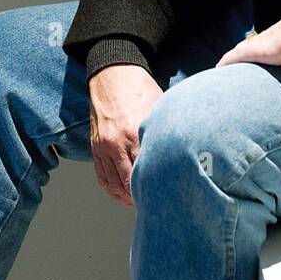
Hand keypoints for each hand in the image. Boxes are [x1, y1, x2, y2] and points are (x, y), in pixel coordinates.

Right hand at [87, 65, 164, 207]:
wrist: (112, 72)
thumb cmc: (139, 89)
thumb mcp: (159, 109)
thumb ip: (165, 134)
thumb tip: (185, 152)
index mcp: (135, 134)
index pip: (145, 174)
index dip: (155, 190)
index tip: (166, 199)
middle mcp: (117, 143)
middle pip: (128, 184)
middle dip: (141, 199)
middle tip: (155, 207)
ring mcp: (103, 145)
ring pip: (112, 184)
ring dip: (125, 197)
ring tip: (139, 204)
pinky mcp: (95, 144)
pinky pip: (101, 174)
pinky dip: (110, 187)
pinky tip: (121, 193)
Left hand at [215, 0, 280, 104]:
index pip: (280, 67)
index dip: (274, 80)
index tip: (267, 97)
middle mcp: (279, 52)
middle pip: (257, 66)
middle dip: (248, 80)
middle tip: (241, 101)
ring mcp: (266, 49)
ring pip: (241, 62)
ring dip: (232, 75)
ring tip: (222, 93)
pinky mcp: (258, 48)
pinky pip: (233, 57)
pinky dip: (223, 66)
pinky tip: (213, 77)